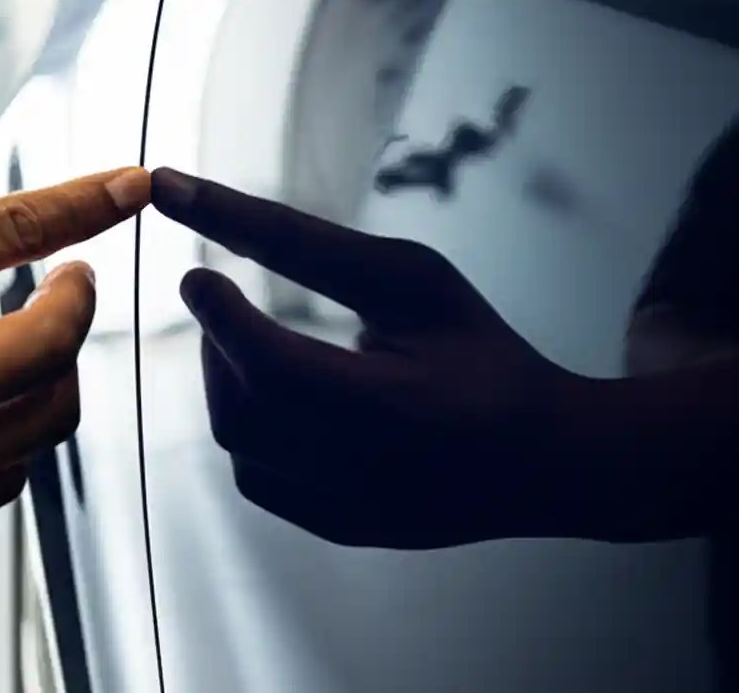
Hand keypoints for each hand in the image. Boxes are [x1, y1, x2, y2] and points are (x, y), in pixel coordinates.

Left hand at [151, 167, 579, 548]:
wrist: (543, 456)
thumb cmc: (480, 353)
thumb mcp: (412, 282)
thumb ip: (312, 249)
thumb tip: (212, 211)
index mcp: (397, 406)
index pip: (276, 365)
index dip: (222, 319)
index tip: (195, 276)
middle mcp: (367, 473)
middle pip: (244, 410)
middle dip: (219, 346)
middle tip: (221, 303)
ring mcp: (351, 511)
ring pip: (240, 447)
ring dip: (227, 384)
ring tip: (246, 342)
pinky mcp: (339, 528)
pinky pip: (256, 480)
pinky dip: (247, 429)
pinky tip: (273, 394)